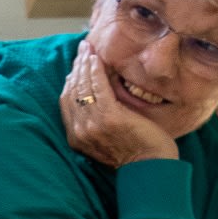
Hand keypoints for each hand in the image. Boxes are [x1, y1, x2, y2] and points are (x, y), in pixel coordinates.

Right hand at [61, 42, 177, 166]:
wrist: (151, 168)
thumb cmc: (135, 154)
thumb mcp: (107, 139)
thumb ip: (97, 122)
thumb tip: (96, 99)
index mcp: (76, 137)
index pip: (66, 102)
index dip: (71, 80)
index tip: (77, 65)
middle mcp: (79, 131)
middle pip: (71, 91)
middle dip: (76, 67)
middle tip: (83, 49)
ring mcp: (92, 124)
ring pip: (82, 86)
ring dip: (84, 64)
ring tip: (88, 49)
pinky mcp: (109, 117)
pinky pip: (98, 88)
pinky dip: (95, 71)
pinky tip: (97, 60)